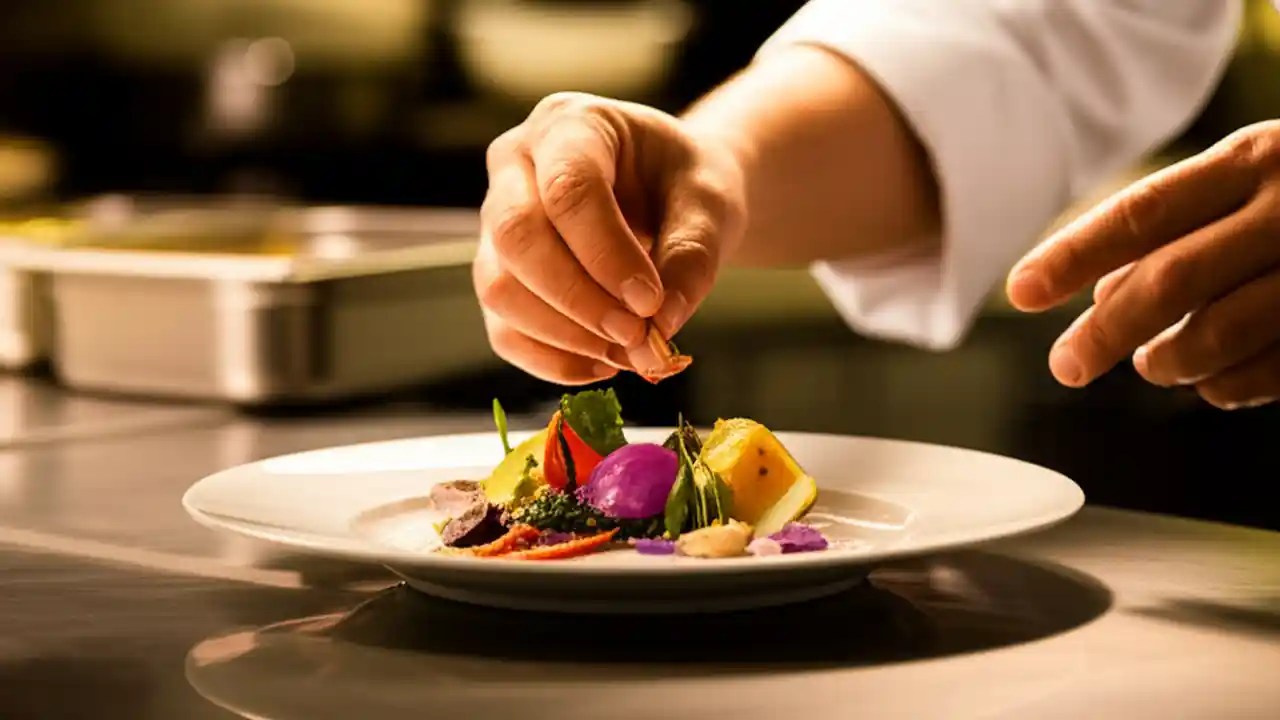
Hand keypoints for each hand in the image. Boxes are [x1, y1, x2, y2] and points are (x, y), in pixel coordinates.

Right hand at [474, 92, 745, 384]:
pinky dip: (550, 359)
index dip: (606, 253)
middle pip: (516, 235)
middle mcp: (515, 165)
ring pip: (499, 286)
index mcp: (570, 124)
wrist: (669, 193)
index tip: (650, 302)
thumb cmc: (685, 184)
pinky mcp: (498, 274)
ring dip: (563, 334)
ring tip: (628, 351)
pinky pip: (503, 328)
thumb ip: (691, 258)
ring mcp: (495, 221)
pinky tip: (602, 364)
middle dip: (577, 297)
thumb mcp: (709, 205)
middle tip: (636, 334)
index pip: (568, 189)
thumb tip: (660, 325)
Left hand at [1006, 120, 1279, 409]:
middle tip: (1067, 363)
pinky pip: (1268, 373)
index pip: (1142, 212)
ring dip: (1166, 362)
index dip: (1072, 255)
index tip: (1020, 291)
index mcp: (1255, 160)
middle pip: (1170, 281)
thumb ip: (1180, 227)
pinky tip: (1210, 380)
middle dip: (1104, 333)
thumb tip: (1097, 294)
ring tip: (1151, 364)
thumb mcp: (1251, 180)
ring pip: (1218, 336)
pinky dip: (1224, 387)